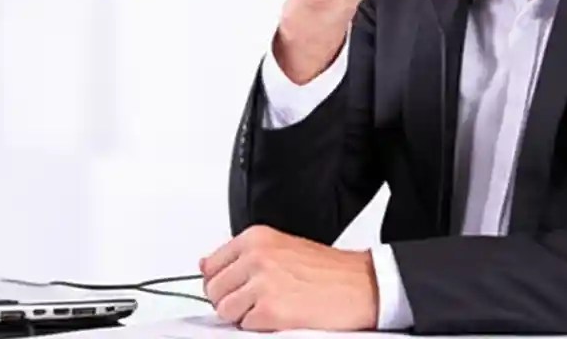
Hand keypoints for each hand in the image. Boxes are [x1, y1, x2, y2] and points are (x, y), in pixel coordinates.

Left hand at [199, 225, 378, 331]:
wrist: (362, 284)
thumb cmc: (328, 269)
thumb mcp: (279, 247)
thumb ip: (241, 256)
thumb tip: (204, 266)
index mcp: (255, 238)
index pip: (211, 265)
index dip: (222, 283)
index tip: (235, 289)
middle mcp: (255, 257)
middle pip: (213, 289)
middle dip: (230, 301)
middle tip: (256, 302)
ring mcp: (261, 283)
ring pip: (225, 310)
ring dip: (243, 315)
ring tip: (270, 308)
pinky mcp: (270, 311)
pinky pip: (245, 326)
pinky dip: (259, 327)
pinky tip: (281, 316)